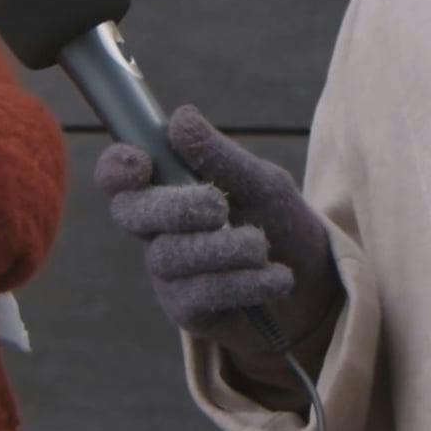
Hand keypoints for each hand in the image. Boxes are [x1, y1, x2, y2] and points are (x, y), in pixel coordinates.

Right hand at [94, 107, 338, 351]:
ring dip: (223, 247)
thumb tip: (180, 119)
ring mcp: (168, 273)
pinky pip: (200, 293)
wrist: (313, 285)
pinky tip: (277, 278)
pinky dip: (244, 282)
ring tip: (262, 246)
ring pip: (169, 255)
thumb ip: (222, 156)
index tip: (141, 163)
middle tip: (219, 206)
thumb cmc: (279, 222)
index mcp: (167, 189)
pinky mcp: (186, 311)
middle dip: (174, 206)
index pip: (119, 176)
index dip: (117, 167)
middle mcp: (157, 231)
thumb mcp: (263, 182)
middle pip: (132, 213)